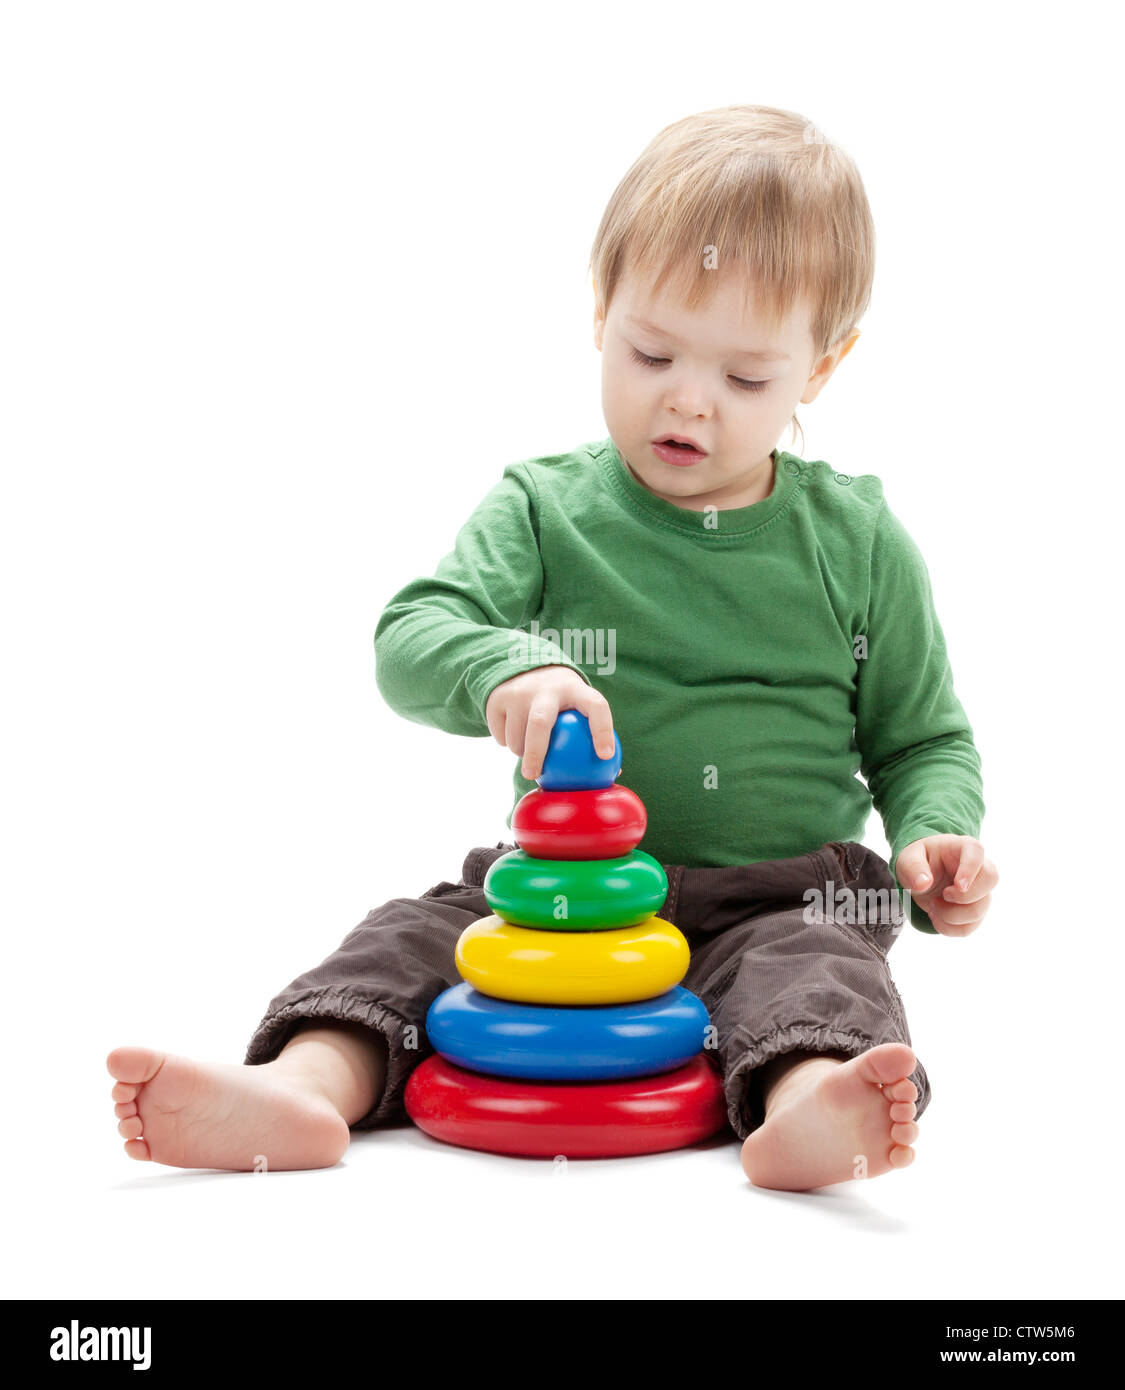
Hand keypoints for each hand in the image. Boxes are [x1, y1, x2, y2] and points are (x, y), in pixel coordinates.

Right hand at [485, 665, 615, 780]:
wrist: (525, 665)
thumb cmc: (563, 700)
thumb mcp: (578, 704)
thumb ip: (591, 733)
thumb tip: (612, 773)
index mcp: (575, 688)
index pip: (595, 706)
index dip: (603, 730)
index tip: (605, 756)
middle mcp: (546, 687)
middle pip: (539, 722)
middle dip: (536, 752)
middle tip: (534, 776)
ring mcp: (518, 691)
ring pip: (516, 735)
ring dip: (521, 752)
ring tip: (528, 756)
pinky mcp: (497, 697)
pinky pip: (500, 733)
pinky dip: (507, 742)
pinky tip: (513, 738)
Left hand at [895, 835, 997, 936]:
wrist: (922, 877)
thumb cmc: (919, 861)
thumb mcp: (908, 858)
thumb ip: (913, 867)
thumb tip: (923, 883)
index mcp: (963, 848)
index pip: (976, 852)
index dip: (971, 870)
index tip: (958, 886)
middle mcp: (978, 869)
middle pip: (990, 881)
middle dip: (964, 896)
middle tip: (942, 895)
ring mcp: (980, 892)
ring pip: (979, 910)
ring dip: (951, 915)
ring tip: (932, 906)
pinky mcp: (975, 911)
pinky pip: (969, 927)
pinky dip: (949, 928)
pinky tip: (936, 917)